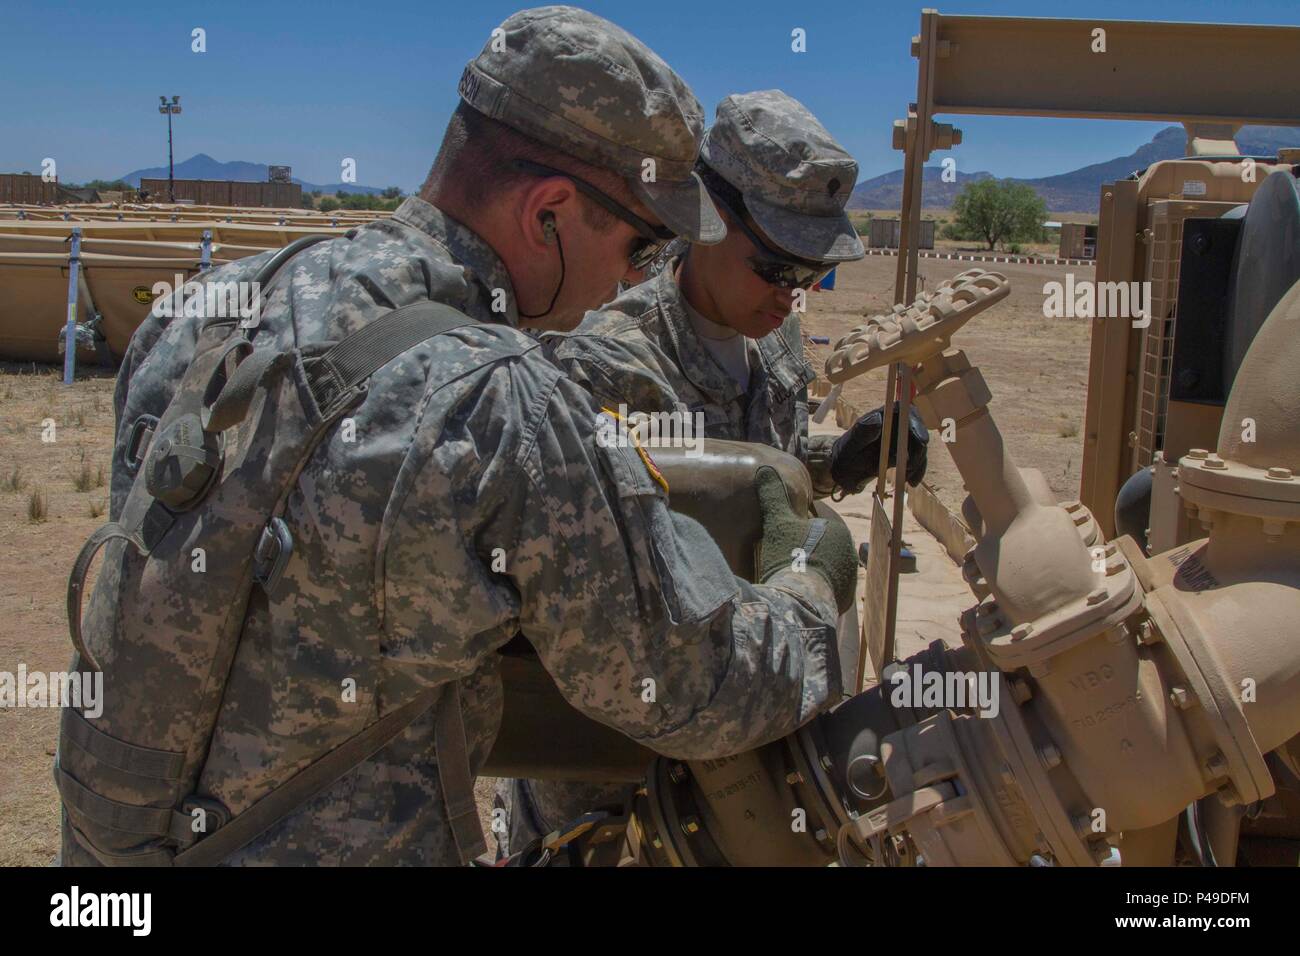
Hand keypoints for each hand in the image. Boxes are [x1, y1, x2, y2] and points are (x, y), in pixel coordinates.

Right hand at [754, 467, 857, 613]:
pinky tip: (799, 592)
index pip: (815, 524)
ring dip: (810, 570)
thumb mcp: (777, 521)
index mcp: (837, 530)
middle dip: (805, 549)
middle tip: (782, 556)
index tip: (781, 534)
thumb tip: (764, 470)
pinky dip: (815, 590)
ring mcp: (849, 578)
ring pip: (825, 569)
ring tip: (789, 576)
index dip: (796, 528)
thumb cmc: (790, 556)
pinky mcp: (844, 600)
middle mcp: (849, 553)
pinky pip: (827, 590)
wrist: (800, 600)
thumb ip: (773, 495)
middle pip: (821, 547)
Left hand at [829, 402, 928, 494]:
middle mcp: (896, 424)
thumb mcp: (851, 443)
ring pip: (919, 447)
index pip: (905, 412)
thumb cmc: (845, 452)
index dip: (916, 424)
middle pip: (917, 430)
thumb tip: (878, 419)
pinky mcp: (905, 454)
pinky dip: (917, 471)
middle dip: (918, 448)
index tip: (921, 441)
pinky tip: (912, 482)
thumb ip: (863, 432)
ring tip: (904, 477)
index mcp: (883, 415)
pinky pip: (917, 461)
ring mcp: (902, 439)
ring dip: (916, 463)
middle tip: (910, 465)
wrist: (846, 469)